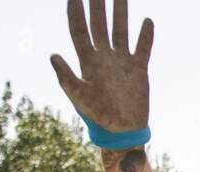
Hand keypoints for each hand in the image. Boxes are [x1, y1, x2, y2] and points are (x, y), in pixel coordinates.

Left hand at [50, 0, 151, 132]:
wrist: (122, 131)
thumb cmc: (98, 117)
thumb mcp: (79, 97)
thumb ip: (66, 77)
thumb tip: (52, 55)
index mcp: (88, 61)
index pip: (79, 29)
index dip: (75, 11)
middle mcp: (104, 57)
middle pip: (99, 24)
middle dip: (97, 4)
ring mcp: (121, 62)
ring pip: (120, 30)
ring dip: (120, 12)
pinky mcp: (138, 70)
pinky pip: (142, 48)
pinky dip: (145, 35)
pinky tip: (147, 21)